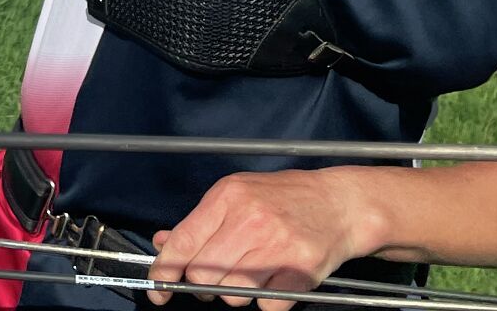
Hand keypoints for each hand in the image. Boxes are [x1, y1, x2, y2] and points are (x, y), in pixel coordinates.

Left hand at [147, 168, 383, 310]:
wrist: (339, 203)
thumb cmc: (284, 198)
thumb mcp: (237, 195)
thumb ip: (200, 222)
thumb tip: (162, 242)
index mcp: (228, 197)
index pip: (183, 242)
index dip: (163, 271)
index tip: (157, 288)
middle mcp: (250, 220)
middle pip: (203, 274)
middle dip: (201, 285)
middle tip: (211, 282)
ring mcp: (277, 247)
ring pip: (232, 296)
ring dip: (234, 295)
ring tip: (249, 275)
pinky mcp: (301, 272)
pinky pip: (266, 307)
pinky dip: (265, 302)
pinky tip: (274, 281)